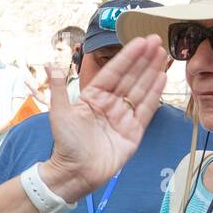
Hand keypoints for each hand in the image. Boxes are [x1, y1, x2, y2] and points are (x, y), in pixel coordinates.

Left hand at [42, 36, 168, 199]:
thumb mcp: (59, 113)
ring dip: (152, 71)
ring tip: (163, 53)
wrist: (75, 172)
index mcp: (93, 98)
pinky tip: (162, 77)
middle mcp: (110, 104)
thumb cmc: (65, 144)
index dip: (127, 57)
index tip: (140, 41)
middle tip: (157, 40)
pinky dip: (155, 93)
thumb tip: (49, 64)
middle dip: (143, 59)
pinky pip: (146, 109)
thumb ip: (57, 88)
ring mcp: (123, 117)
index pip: (113, 72)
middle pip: (130, 78)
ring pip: (140, 89)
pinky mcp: (134, 131)